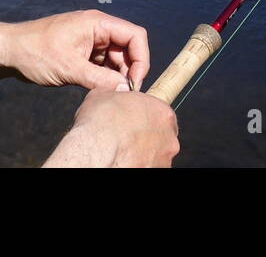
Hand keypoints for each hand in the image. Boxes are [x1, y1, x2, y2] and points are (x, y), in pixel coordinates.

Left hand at [1, 9, 150, 90]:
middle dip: (129, 71)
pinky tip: (99, 91)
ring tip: (109, 95)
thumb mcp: (69, 68)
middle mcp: (97, 29)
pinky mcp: (82, 52)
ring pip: (116, 59)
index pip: (135, 36)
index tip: (134, 83)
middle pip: (128, 48)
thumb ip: (100, 79)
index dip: (141, 59)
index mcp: (97, 23)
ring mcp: (89, 40)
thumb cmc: (35, 53)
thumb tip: (124, 90)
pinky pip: (102, 64)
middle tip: (122, 95)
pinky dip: (104, 77)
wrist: (8, 52)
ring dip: (116, 76)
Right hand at [43, 84, 179, 167]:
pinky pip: (148, 166)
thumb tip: (116, 91)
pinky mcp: (155, 172)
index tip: (135, 120)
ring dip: (143, 153)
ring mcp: (163, 159)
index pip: (160, 113)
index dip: (145, 117)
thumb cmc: (101, 124)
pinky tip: (123, 161)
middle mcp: (168, 137)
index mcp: (162, 113)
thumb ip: (117, 93)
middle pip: (161, 135)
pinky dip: (138, 164)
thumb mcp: (103, 94)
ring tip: (123, 151)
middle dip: (147, 136)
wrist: (96, 151)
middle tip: (127, 136)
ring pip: (156, 154)